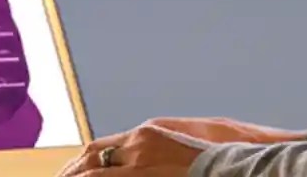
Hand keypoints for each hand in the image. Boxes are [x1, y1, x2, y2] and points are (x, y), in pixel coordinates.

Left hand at [58, 116, 302, 175]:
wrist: (235, 161)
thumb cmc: (222, 155)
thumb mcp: (190, 145)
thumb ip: (169, 150)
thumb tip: (161, 157)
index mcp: (149, 132)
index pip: (105, 145)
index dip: (84, 160)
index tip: (73, 171)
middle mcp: (139, 142)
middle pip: (91, 155)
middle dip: (71, 170)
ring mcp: (139, 160)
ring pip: (92, 170)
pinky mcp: (142, 175)